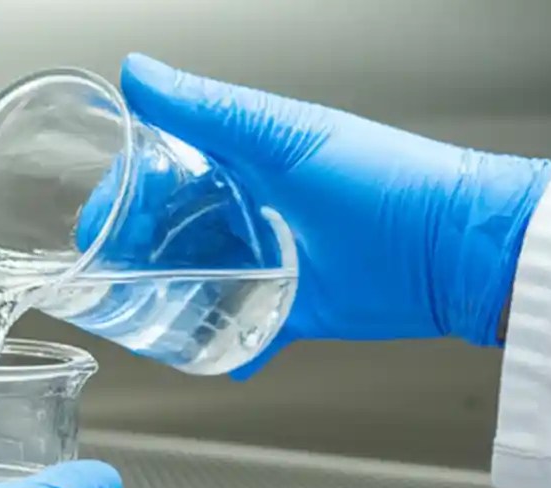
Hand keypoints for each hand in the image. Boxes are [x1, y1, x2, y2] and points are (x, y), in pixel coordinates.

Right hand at [116, 53, 550, 377]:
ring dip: (162, 295)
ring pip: (195, 277)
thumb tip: (136, 74)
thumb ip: (204, 110)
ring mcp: (270, 256)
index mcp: (243, 157)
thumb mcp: (281, 138)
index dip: (120, 197)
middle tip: (107, 276)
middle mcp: (252, 205)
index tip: (94, 225)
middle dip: (131, 252)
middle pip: (169, 228)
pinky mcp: (292, 304)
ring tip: (135, 314)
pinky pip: (240, 324)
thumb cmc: (384, 183)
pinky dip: (218, 339)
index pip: (159, 172)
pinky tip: (197, 350)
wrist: (456, 253)